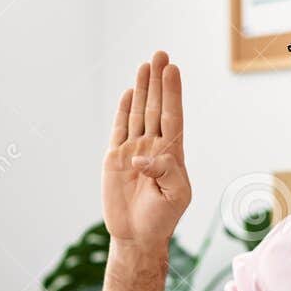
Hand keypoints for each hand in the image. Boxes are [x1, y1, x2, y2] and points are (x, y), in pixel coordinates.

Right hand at [102, 51, 191, 249]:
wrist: (138, 236)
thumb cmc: (162, 218)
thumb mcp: (175, 195)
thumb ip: (164, 171)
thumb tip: (142, 156)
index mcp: (172, 154)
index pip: (173, 116)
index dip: (172, 92)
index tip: (173, 69)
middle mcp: (153, 147)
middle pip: (156, 107)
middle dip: (158, 81)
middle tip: (160, 53)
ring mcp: (134, 151)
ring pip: (138, 113)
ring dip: (141, 89)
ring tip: (145, 65)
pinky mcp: (115, 159)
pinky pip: (119, 129)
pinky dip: (123, 110)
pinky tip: (128, 93)